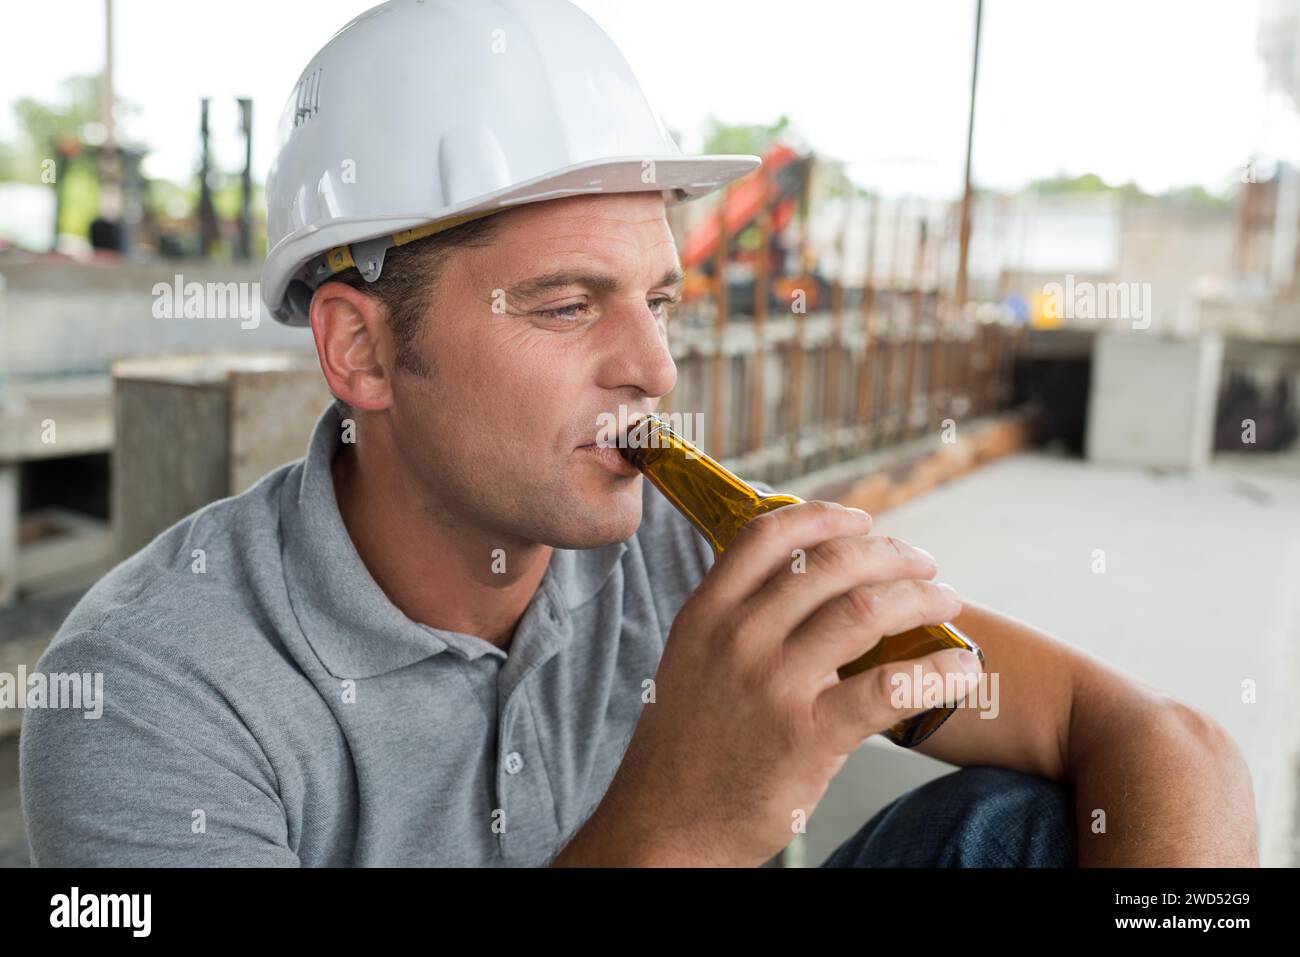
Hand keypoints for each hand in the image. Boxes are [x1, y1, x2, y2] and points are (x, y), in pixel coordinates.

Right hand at [592, 500, 981, 866]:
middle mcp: (737, 637)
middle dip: (891, 554)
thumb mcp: (692, 661)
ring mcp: (772, 685)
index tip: (863, 520)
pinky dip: (933, 671)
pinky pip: (887, 688)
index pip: (768, 535)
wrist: (665, 823)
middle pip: (829, 564)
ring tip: (945, 603)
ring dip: (919, 599)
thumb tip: (805, 584)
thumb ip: (738, 619)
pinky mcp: (807, 737)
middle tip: (923, 565)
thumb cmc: (687, 745)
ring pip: (863, 610)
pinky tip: (958, 669)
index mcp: (707, 613)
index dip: (824, 517)